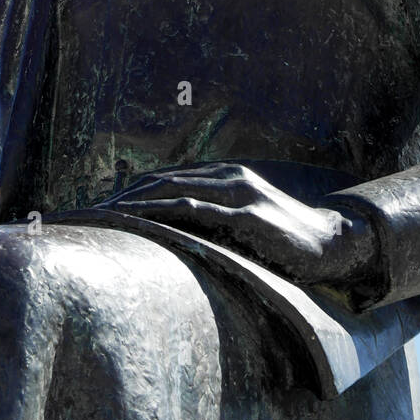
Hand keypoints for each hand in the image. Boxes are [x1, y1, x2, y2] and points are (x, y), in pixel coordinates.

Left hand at [96, 162, 377, 287]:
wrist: (330, 242)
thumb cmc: (284, 239)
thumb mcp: (243, 222)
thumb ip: (215, 218)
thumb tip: (174, 233)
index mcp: (225, 176)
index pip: (167, 179)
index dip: (132, 191)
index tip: (102, 207)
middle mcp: (229, 177)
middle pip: (163, 181)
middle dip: (123, 196)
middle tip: (90, 212)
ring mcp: (239, 193)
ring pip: (174, 191)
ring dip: (135, 203)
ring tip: (104, 217)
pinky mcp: (247, 214)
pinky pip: (198, 211)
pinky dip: (165, 213)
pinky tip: (143, 221)